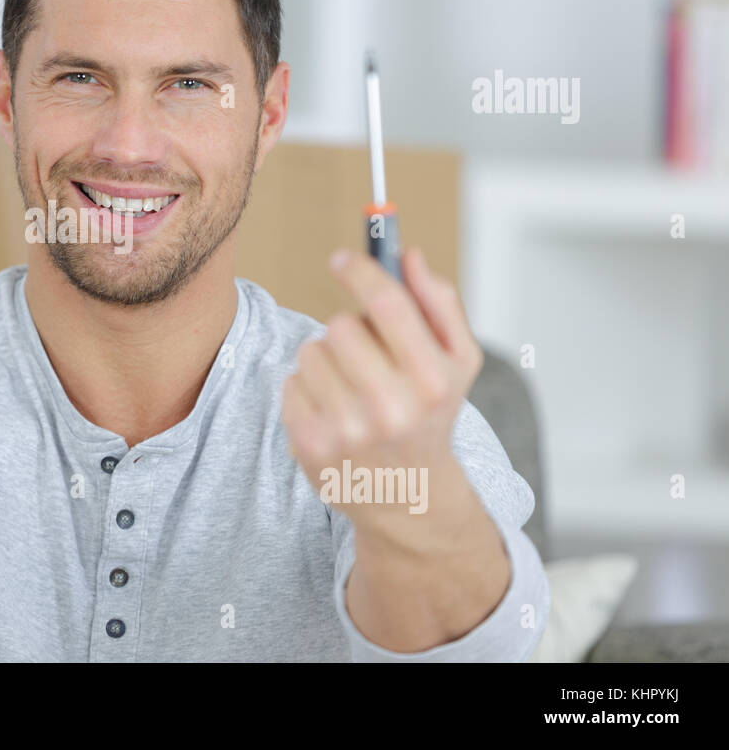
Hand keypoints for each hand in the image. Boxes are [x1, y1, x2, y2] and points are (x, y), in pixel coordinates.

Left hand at [282, 246, 483, 537]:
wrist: (407, 495)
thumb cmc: (430, 415)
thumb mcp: (457, 361)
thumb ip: (439, 303)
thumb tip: (410, 255)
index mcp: (432, 380)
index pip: (387, 304)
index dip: (359, 271)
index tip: (341, 258)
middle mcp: (391, 408)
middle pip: (341, 326)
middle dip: (348, 328)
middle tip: (364, 352)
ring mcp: (347, 429)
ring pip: (311, 351)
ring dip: (326, 357)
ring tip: (350, 384)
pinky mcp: (310, 443)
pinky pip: (291, 381)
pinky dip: (307, 386)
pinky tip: (332, 407)